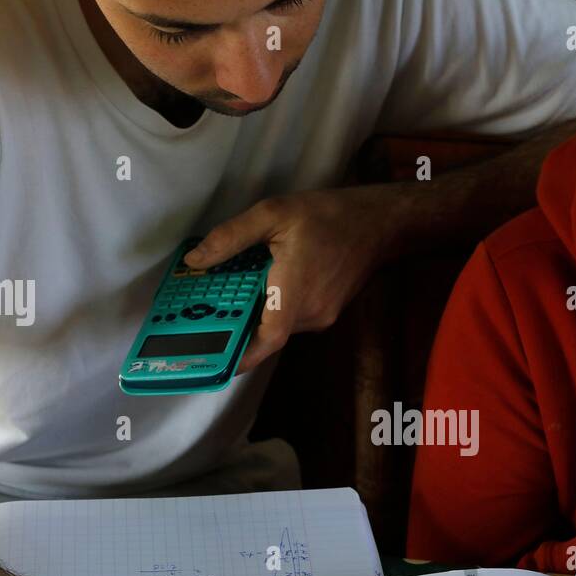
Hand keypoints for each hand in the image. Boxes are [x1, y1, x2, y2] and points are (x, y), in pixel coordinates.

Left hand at [184, 185, 398, 372]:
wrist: (380, 223)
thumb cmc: (328, 216)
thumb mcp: (273, 214)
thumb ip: (231, 238)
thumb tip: (196, 260)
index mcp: (296, 293)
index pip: (266, 340)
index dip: (238, 356)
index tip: (211, 361)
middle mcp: (311, 314)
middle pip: (266, 332)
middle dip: (236, 325)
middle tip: (203, 315)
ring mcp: (322, 315)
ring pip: (279, 325)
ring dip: (255, 313)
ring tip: (228, 293)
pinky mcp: (327, 311)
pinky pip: (292, 317)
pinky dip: (273, 307)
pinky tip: (262, 284)